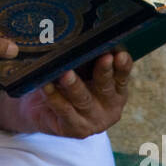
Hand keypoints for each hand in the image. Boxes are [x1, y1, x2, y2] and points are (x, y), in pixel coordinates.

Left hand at [0, 50, 132, 138]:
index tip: (120, 54)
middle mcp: (110, 107)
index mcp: (117, 90)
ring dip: (74, 85)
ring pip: (83, 99)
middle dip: (104, 71)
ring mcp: (94, 121)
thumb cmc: (67, 84)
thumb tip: (82, 35)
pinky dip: (54, 97)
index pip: (122, 76)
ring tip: (66, 73)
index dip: (122, 66)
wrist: (42, 110)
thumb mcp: (80, 70)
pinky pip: (63, 111)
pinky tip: (47, 86)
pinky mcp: (75, 130)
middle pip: (106, 87)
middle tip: (103, 58)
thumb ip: (86, 58)